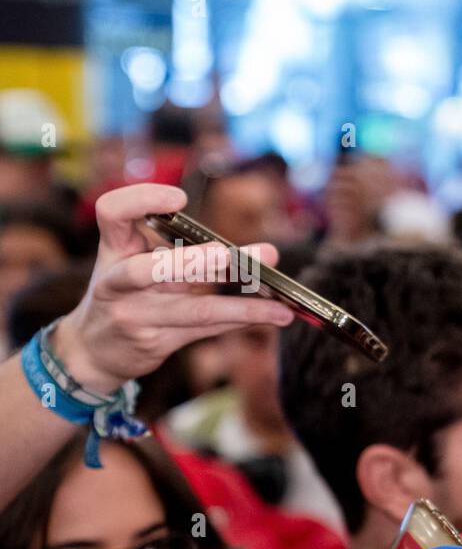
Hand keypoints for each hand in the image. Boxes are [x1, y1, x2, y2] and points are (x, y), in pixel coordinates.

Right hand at [55, 183, 294, 394]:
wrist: (95, 349)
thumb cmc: (129, 293)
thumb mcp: (140, 262)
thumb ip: (190, 252)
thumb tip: (268, 254)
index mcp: (113, 249)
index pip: (111, 213)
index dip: (140, 200)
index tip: (179, 199)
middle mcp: (117, 282)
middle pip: (150, 270)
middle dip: (191, 262)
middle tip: (226, 253)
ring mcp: (136, 316)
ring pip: (192, 309)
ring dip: (240, 305)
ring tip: (279, 300)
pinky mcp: (156, 343)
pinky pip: (206, 329)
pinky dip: (243, 320)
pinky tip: (275, 316)